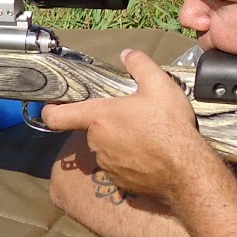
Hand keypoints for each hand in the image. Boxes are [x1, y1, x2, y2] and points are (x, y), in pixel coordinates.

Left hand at [41, 49, 213, 203]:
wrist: (186, 171)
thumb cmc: (170, 126)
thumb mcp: (160, 84)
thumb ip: (139, 64)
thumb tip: (127, 54)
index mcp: (100, 117)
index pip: (57, 116)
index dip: (50, 110)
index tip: (51, 105)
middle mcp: (96, 142)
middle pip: (93, 128)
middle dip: (109, 121)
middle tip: (136, 116)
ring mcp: (107, 164)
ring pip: (106, 147)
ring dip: (119, 141)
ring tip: (148, 136)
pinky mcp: (119, 182)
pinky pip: (118, 166)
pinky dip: (129, 160)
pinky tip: (151, 154)